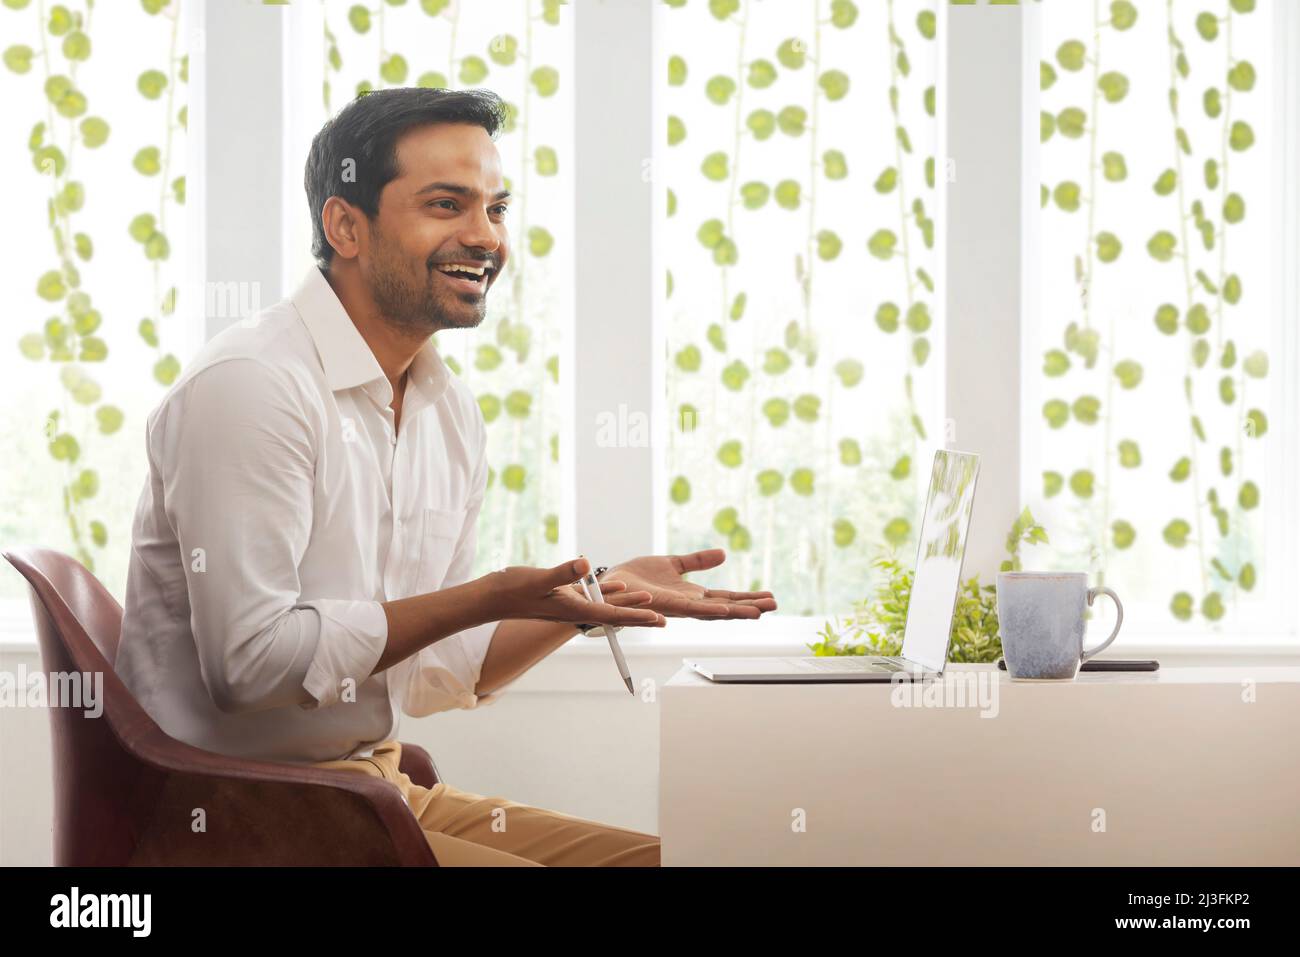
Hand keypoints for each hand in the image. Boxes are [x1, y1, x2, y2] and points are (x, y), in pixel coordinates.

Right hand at [484, 557, 665, 628]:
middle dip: (639, 617)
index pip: (612, 616)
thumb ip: (563, 572)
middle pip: (615, 615)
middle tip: (665, 620)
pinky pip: (592, 596)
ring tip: (650, 602)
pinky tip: (619, 586)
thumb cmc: (512, 589)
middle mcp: (575, 610)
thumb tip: (587, 564)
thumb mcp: (540, 578)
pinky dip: (608, 592)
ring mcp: (569, 604)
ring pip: (606, 605)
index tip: (658, 619)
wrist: (492, 596)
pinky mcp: (563, 595)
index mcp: (574, 610)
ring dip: (628, 604)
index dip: (636, 617)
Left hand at [606, 548, 777, 619]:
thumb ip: (697, 562)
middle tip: (774, 606)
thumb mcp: (674, 564)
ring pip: (711, 612)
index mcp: (692, 596)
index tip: (769, 598)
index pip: (726, 598)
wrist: (609, 585)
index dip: (747, 599)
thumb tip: (724, 554)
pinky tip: (723, 610)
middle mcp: (689, 605)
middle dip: (749, 608)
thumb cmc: (637, 578)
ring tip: (757, 612)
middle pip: (725, 608)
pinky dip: (707, 610)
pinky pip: (688, 609)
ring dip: (734, 613)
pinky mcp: (664, 604)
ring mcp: (678, 607)